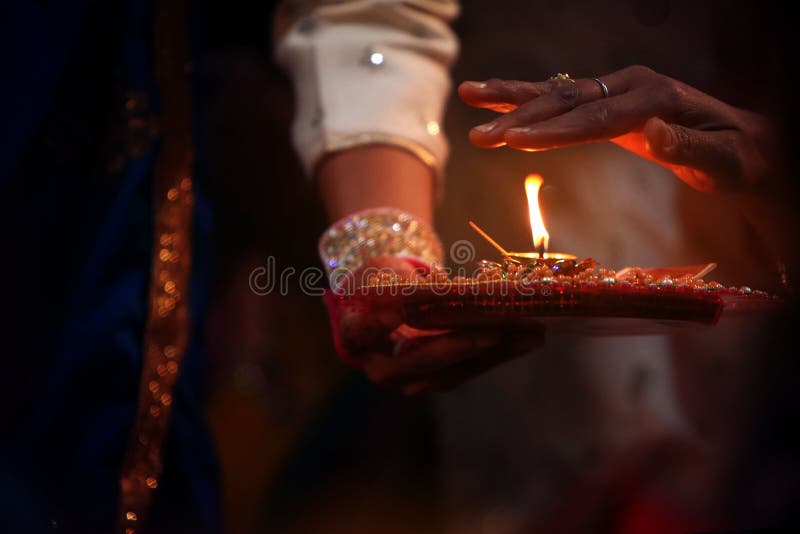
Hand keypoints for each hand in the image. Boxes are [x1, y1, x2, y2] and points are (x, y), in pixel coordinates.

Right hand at [327, 256, 544, 394]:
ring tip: (528, 334)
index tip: (394, 314)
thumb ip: (403, 283)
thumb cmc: (379, 281)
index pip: (361, 333)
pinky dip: (500, 354)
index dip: (376, 327)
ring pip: (451, 371)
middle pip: (417, 359)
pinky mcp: (438, 377)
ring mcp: (411, 377)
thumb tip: (442, 291)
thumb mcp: (384, 271)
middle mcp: (380, 365)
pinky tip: (527, 339)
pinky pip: (469, 369)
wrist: (383, 302)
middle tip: (494, 331)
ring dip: (493, 353)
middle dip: (459, 345)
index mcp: (355, 335)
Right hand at [458, 65, 779, 192]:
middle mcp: (630, 85)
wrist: (743, 143)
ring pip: (556, 91)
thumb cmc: (736, 158)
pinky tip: (497, 101)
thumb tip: (653, 132)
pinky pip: (562, 99)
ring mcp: (616, 89)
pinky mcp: (607, 101)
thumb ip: (688, 146)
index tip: (515, 142)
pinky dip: (527, 99)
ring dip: (511, 98)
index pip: (596, 117)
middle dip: (520, 118)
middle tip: (479, 138)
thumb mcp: (723, 159)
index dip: (555, 131)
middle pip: (566, 101)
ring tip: (469, 94)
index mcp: (655, 97)